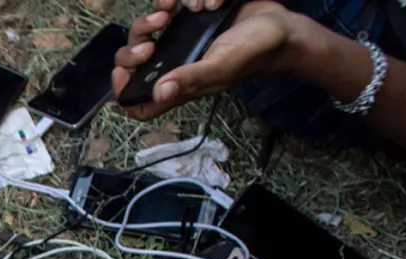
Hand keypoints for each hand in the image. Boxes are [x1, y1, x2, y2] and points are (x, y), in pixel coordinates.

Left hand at [112, 0, 303, 119]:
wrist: (282, 26)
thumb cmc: (255, 53)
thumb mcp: (222, 67)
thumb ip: (191, 79)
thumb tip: (158, 91)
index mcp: (178, 85)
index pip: (137, 101)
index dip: (123, 92)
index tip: (124, 73)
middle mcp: (174, 64)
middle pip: (133, 62)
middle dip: (133, 49)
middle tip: (151, 41)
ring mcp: (180, 41)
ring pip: (145, 31)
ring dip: (152, 17)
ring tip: (170, 12)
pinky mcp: (188, 19)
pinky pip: (167, 7)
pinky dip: (177, 0)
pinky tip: (199, 2)